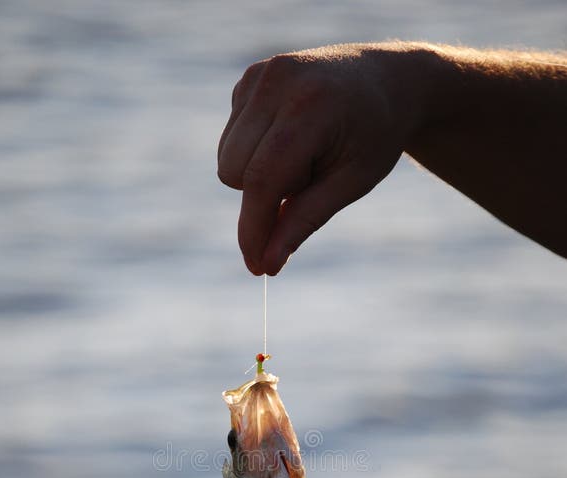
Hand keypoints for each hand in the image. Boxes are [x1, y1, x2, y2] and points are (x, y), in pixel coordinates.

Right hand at [218, 45, 426, 274]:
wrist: (386, 80)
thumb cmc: (374, 136)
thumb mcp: (350, 184)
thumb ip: (304, 221)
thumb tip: (265, 264)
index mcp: (309, 106)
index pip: (262, 180)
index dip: (254, 229)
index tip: (257, 267)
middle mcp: (276, 82)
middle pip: (232, 172)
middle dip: (262, 196)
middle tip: (309, 179)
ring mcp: (259, 75)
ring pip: (226, 159)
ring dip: (257, 175)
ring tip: (302, 157)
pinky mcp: (248, 78)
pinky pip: (230, 140)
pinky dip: (254, 153)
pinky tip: (289, 139)